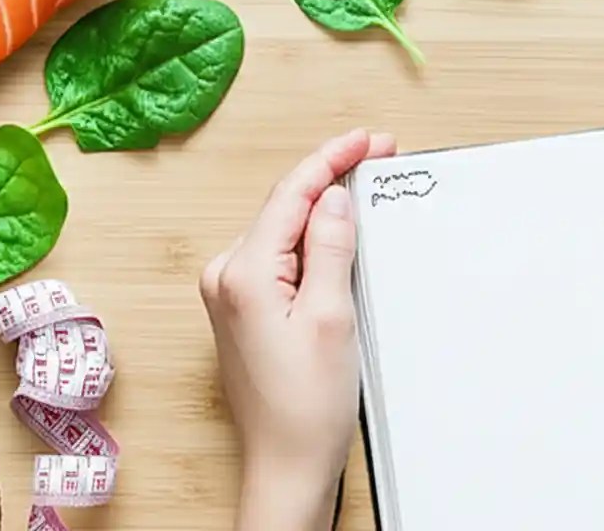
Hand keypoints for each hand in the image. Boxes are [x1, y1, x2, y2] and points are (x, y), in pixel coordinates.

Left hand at [200, 129, 395, 530]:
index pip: (291, 193)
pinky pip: (278, 256)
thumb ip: (329, 247)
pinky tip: (337, 231)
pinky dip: (309, 239)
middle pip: (284, 206)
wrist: (285, 463)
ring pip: (283, 230)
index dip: (332, 158)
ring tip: (365, 186)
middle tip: (378, 155)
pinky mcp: (240, 309)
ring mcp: (229, 293)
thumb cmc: (305, 406)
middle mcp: (224, 276)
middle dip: (331, 177)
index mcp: (242, 273)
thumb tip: (334, 198)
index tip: (367, 139)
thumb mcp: (331, 316)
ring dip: (322, 208)